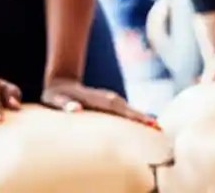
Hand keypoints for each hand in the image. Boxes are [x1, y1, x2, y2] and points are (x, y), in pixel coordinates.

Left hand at [41, 77, 157, 127]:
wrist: (61, 83)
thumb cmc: (56, 95)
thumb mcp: (56, 99)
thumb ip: (65, 104)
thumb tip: (76, 110)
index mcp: (96, 98)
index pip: (117, 107)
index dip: (131, 115)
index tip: (146, 122)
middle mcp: (106, 98)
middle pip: (128, 109)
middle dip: (142, 118)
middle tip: (159, 130)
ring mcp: (109, 101)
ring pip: (129, 110)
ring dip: (142, 118)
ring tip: (157, 130)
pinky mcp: (109, 106)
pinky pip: (125, 113)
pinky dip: (135, 118)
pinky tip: (145, 127)